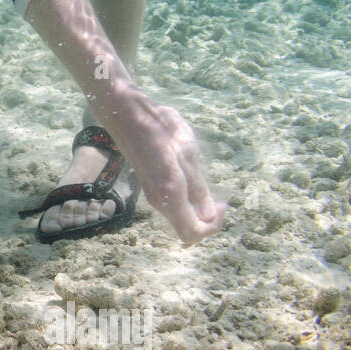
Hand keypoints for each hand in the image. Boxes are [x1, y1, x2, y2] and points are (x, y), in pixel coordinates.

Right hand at [95, 90, 225, 244]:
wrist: (129, 115)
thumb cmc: (160, 130)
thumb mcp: (187, 156)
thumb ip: (198, 189)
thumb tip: (209, 215)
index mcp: (170, 195)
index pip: (192, 233)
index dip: (212, 226)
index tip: (222, 203)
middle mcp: (159, 201)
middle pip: (186, 228)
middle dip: (207, 218)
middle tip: (218, 196)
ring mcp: (153, 194)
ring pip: (180, 216)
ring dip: (198, 208)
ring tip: (205, 183)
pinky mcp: (151, 186)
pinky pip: (174, 204)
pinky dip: (188, 200)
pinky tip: (191, 177)